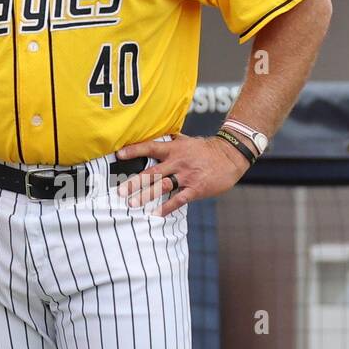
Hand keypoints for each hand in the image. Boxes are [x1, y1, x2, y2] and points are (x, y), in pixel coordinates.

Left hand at [115, 133, 248, 217]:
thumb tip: (153, 135)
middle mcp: (177, 162)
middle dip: (135, 182)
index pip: (149, 148)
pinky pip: (179, 199)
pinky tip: (156, 213)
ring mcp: (186, 176)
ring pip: (163, 186)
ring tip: (133, 203)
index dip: (134, 151)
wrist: (230, 156)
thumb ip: (169, 141)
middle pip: (152, 173)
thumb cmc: (205, 149)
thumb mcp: (186, 141)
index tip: (118, 155)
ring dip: (147, 195)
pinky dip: (167, 207)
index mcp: (173, 149)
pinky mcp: (196, 189)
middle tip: (120, 190)